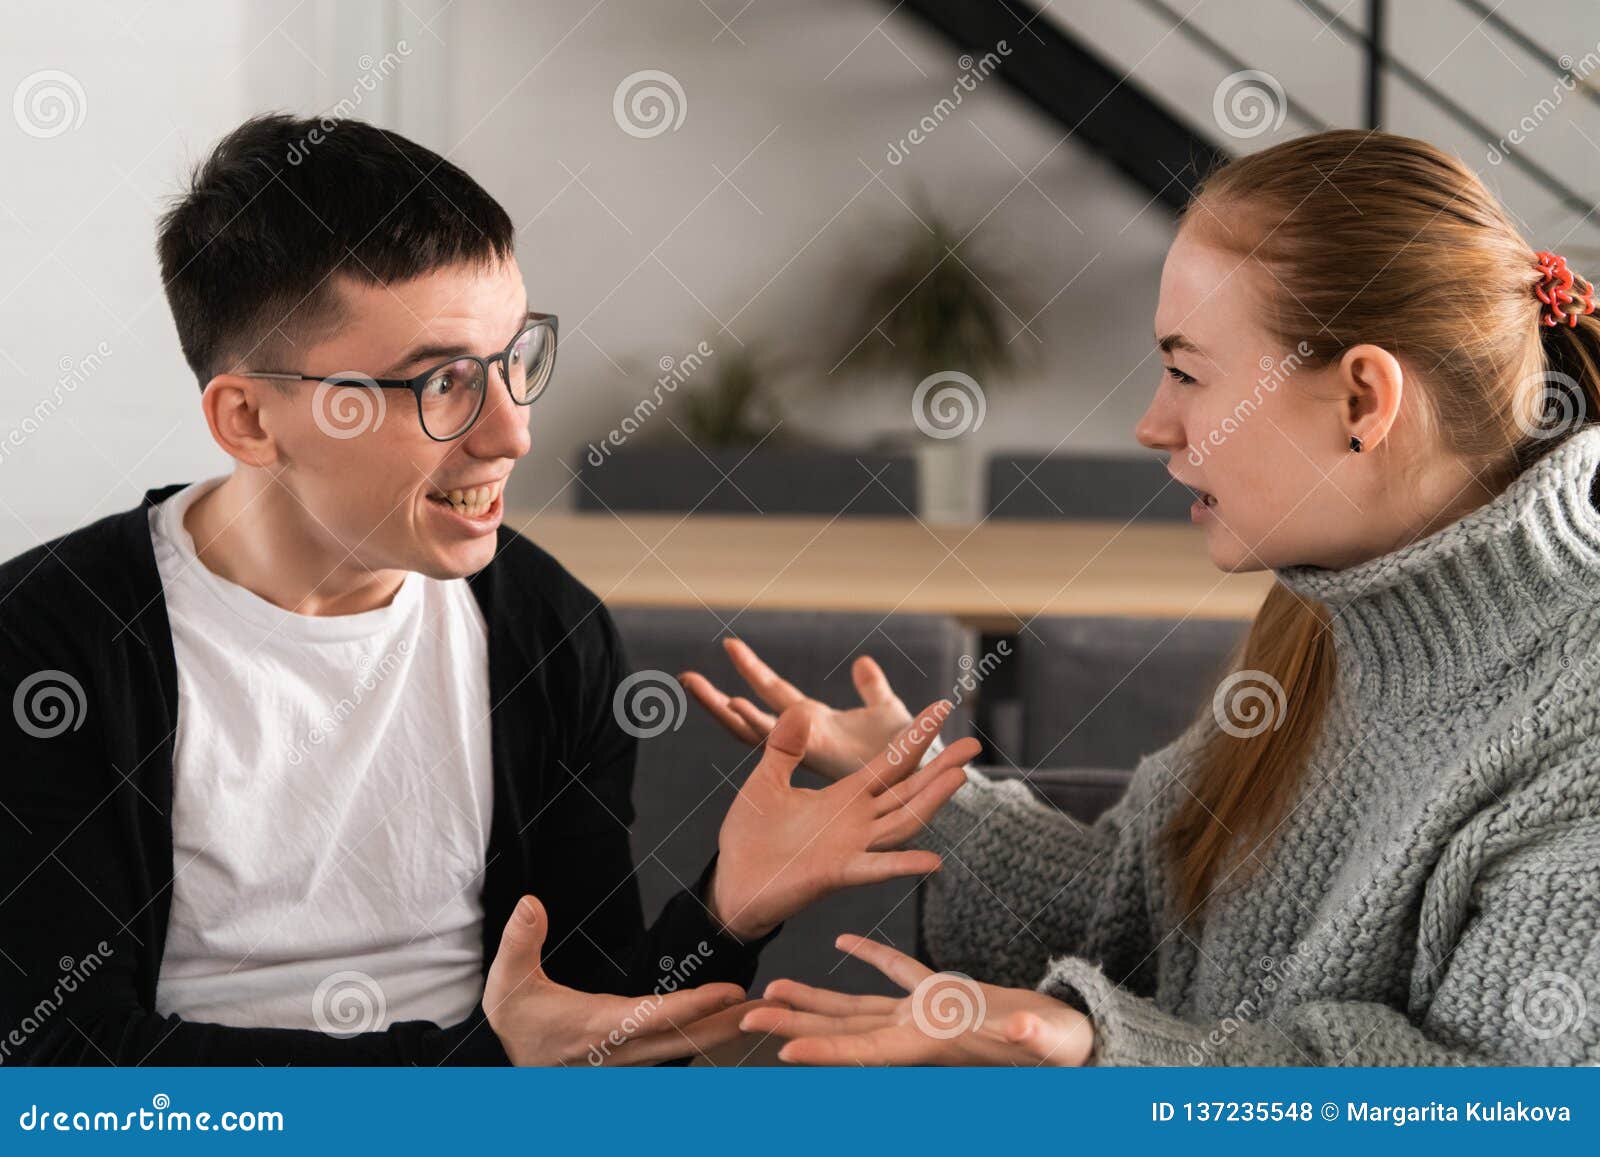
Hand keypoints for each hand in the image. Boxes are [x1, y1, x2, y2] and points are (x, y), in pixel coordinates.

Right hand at [483, 894, 754, 1065]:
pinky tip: (725, 1027)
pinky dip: (704, 1036)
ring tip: (761, 1013)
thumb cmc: (512, 1020)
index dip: (695, 1006)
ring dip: (723, 1031)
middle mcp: (621, 1047)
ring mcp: (628, 1056)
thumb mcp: (507, 980)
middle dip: (729, 1023)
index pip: (655, 1016)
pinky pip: (676, 1048)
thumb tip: (531, 904)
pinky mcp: (630, 1057)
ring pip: (685, 1046)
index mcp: (598, 1025)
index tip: (731, 992)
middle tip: (772, 1007)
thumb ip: (520, 941)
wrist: (501, 1062)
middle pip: (686, 1038)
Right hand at [682, 638, 915, 781]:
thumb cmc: (908, 759)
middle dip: (716, 699)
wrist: (926, 781)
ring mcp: (808, 750)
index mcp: (815, 725)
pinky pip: (787, 746)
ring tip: (699, 688)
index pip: (772, 693)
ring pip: (757, 732)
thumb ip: (871, 689)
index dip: (750, 671)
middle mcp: (805, 741)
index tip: (727, 645)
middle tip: (685, 677)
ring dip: (727, 710)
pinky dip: (759, 724)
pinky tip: (735, 705)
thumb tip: (862, 661)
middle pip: (750, 718)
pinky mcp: (821, 762)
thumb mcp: (887, 713)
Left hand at [707, 700, 980, 940]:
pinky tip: (932, 861)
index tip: (943, 707)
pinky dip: (901, 864)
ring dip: (930, 802)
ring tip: (959, 777)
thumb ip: (785, 747)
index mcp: (844, 797)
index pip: (890, 763)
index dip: (916, 737)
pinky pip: (874, 868)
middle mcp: (857, 821)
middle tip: (974, 745)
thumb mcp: (766, 781)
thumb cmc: (750, 835)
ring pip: (901, 822)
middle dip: (940, 767)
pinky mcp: (836, 873)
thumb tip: (798, 708)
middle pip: (909, 790)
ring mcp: (852, 848)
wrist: (732, 881)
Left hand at [740, 934, 1093, 1066]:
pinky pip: (895, 973)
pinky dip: (869, 957)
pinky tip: (841, 943)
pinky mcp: (942, 996)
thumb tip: (1021, 1027)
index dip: (826, 1051)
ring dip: (814, 998)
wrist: (1076, 1044)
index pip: (867, 1050)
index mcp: (931, 1044)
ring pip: (856, 1006)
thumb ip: (1032, 1033)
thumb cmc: (1062, 1046)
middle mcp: (917, 1034)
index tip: (782, 1051)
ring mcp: (926, 1015)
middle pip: (842, 1030)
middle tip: (747, 1016)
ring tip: (771, 990)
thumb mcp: (1047, 1039)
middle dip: (795, 1023)